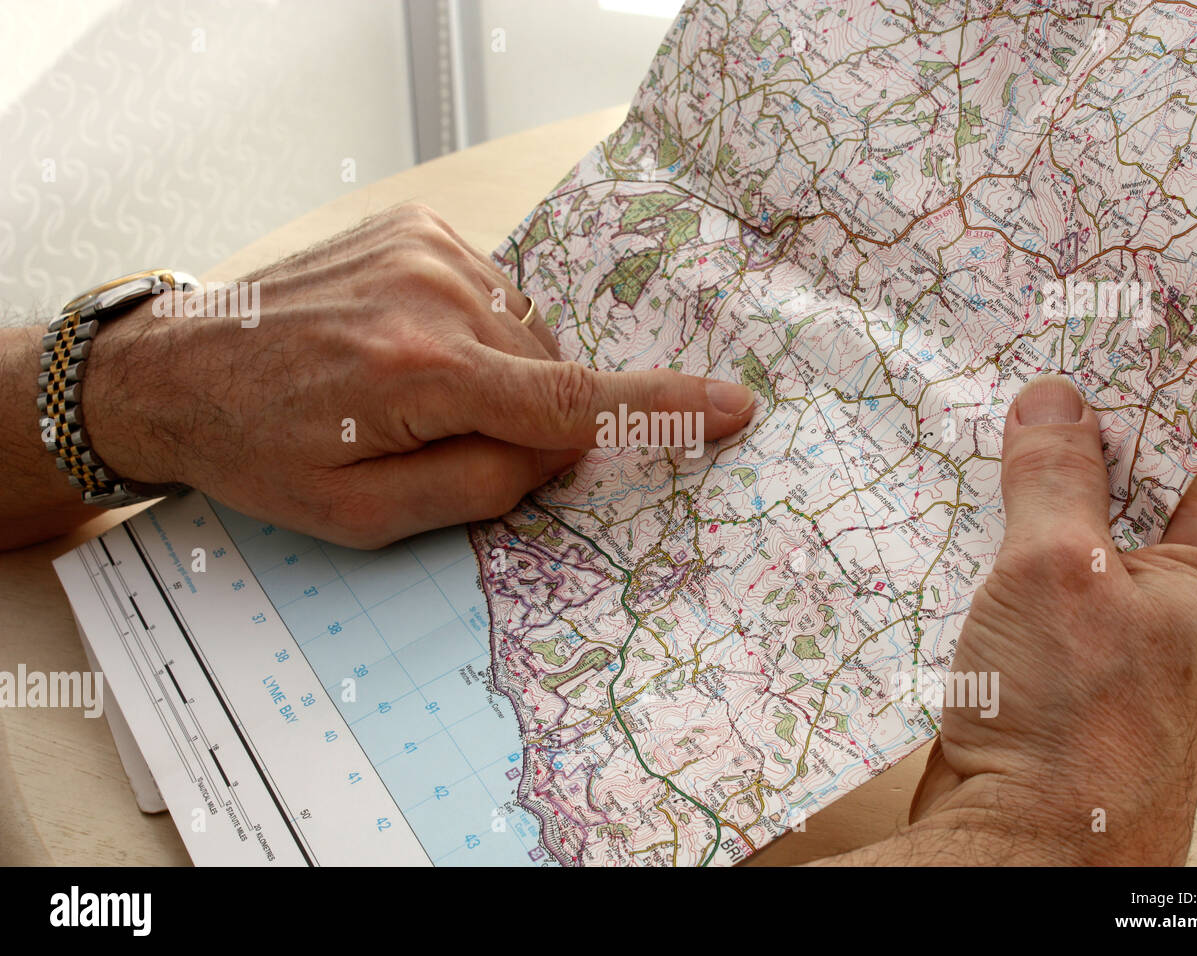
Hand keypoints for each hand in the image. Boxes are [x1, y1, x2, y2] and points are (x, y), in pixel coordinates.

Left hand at [80, 203, 755, 547]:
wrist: (178, 368)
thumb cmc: (260, 450)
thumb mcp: (363, 515)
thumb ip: (482, 488)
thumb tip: (561, 449)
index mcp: (420, 372)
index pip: (571, 401)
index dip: (660, 411)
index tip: (733, 407)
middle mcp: (434, 293)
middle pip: (548, 376)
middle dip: (521, 422)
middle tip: (430, 441)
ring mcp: (428, 246)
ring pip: (527, 334)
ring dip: (496, 374)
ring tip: (404, 390)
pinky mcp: (418, 225)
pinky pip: (496, 295)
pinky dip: (475, 332)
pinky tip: (406, 347)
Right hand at [822, 375, 1196, 864]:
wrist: (1022, 847)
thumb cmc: (1070, 725)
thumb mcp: (1061, 571)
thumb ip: (1057, 474)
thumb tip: (1053, 399)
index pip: (1191, 441)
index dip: (1143, 379)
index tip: (1092, 326)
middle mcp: (1167, 596)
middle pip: (1122, 480)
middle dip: (1066, 428)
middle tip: (1011, 367)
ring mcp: (1105, 628)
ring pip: (1064, 526)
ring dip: (1019, 486)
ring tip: (971, 425)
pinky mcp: (1048, 655)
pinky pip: (1024, 573)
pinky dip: (992, 537)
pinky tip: (949, 506)